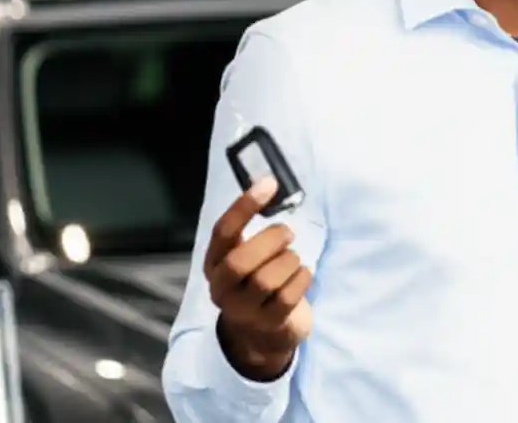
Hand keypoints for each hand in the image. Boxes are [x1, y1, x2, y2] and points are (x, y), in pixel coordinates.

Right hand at [205, 178, 312, 380]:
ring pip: (266, 280)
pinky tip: (303, 273)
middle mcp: (222, 289)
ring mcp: (243, 311)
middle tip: (289, 233)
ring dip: (289, 261)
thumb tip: (271, 186)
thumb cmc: (258, 281)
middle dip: (270, 241)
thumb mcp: (248, 257)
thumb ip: (252, 230)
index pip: (223, 231)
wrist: (263, 333)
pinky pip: (288, 296)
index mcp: (214, 264)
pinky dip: (302, 278)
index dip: (245, 205)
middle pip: (241, 262)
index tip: (269, 184)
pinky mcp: (269, 324)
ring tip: (294, 259)